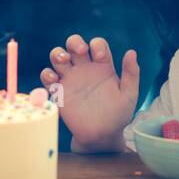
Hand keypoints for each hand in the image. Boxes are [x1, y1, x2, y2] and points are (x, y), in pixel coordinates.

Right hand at [38, 34, 138, 150]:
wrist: (102, 136)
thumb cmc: (118, 115)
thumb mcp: (129, 95)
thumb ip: (131, 74)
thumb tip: (131, 52)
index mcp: (102, 66)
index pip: (97, 44)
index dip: (97, 45)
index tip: (99, 57)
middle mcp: (85, 69)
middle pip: (73, 44)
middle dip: (74, 42)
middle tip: (80, 51)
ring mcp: (70, 79)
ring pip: (57, 56)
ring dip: (57, 53)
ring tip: (64, 60)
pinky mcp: (59, 92)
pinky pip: (47, 77)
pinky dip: (47, 75)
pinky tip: (55, 81)